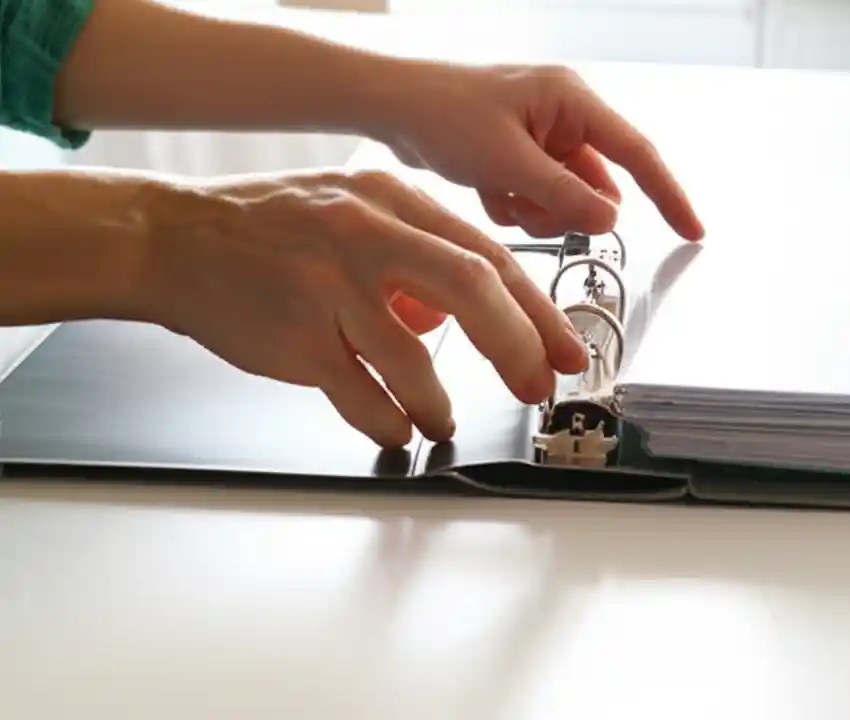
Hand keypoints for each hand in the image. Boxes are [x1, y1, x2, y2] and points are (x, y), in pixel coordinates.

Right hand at [140, 168, 588, 446]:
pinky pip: (362, 395)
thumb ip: (416, 253)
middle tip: (535, 386)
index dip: (537, 311)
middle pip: (473, 288)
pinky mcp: (295, 336)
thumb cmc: (270, 228)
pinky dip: (390, 421)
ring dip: (441, 402)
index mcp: (392, 201)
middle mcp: (366, 235)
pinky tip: (397, 427)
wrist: (173, 239)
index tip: (565, 349)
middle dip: (518, 347)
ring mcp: (328, 285)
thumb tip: (461, 316)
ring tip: (442, 419)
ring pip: (416, 357)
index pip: (489, 255)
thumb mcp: (355, 208)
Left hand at [372, 62, 704, 240]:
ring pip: (565, 199)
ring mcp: (542, 136)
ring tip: (498, 192)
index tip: (691, 231)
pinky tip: (485, 188)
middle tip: (525, 203)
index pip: (637, 154)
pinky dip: (514, 204)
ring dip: (535, 210)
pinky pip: (537, 198)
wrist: (388, 106)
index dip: (668, 196)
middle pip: (594, 186)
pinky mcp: (521, 154)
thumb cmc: (441, 114)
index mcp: (572, 100)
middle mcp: (564, 115)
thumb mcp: (507, 162)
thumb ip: (563, 196)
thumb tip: (609, 220)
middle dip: (563, 208)